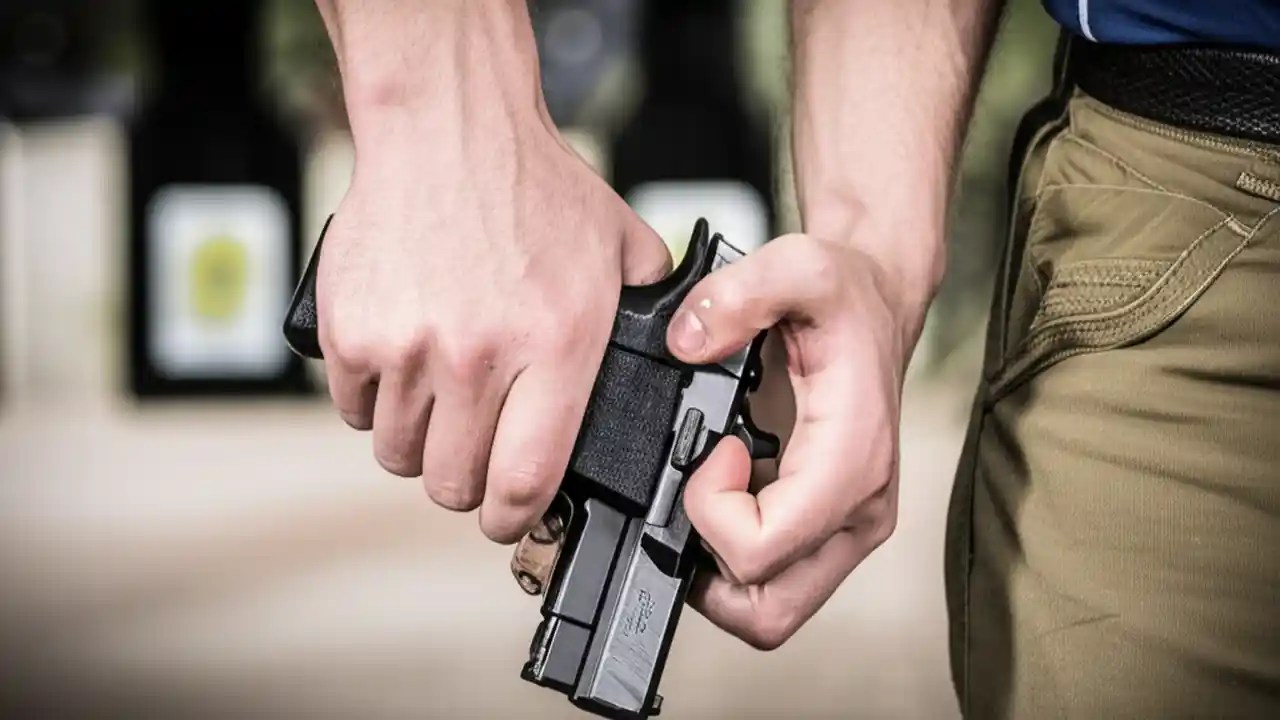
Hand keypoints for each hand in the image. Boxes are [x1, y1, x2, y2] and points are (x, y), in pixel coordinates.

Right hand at [317, 107, 669, 543]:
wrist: (449, 126)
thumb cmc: (534, 187)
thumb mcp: (624, 251)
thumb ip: (655, 315)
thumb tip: (680, 362)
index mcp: (556, 347)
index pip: (527, 480)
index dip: (515, 517)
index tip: (509, 515)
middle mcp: (479, 357)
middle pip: (453, 483)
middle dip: (465, 485)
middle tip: (473, 457)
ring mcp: (407, 346)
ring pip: (399, 453)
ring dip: (419, 443)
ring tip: (439, 403)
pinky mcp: (351, 331)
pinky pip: (353, 408)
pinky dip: (373, 402)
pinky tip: (401, 366)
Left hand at [666, 233, 916, 649]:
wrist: (877, 303)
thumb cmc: (845, 295)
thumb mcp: (797, 264)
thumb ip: (736, 293)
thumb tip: (686, 343)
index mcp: (853, 461)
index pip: (760, 550)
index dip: (710, 510)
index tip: (714, 450)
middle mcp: (860, 512)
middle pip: (767, 610)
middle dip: (708, 562)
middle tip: (704, 488)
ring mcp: (849, 529)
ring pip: (770, 610)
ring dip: (719, 567)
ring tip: (714, 492)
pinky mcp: (833, 532)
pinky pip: (774, 583)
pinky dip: (733, 556)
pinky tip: (728, 493)